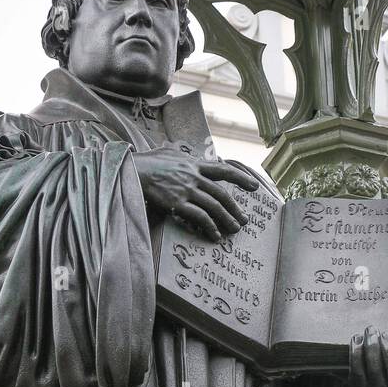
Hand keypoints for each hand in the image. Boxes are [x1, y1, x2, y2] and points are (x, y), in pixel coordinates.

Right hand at [133, 143, 258, 240]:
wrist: (132, 171)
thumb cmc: (147, 162)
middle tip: (244, 219)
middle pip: (222, 194)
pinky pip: (199, 217)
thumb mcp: (167, 152)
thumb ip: (180, 153)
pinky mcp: (177, 203)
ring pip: (214, 207)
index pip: (223, 170)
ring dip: (227, 220)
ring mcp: (187, 190)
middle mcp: (194, 177)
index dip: (241, 178)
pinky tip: (215, 235)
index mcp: (194, 164)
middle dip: (235, 208)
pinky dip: (209, 227)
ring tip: (234, 230)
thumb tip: (183, 151)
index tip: (254, 186)